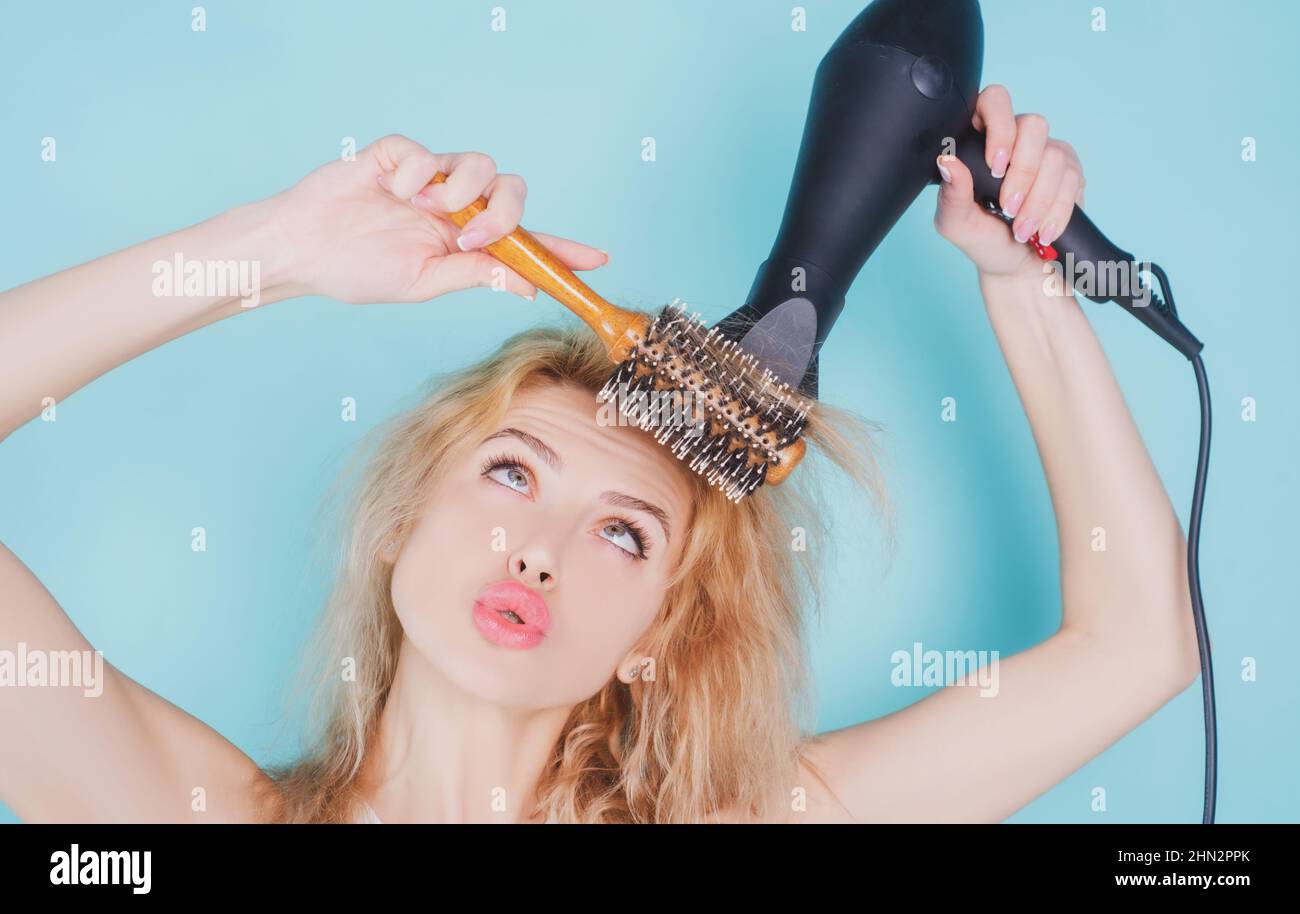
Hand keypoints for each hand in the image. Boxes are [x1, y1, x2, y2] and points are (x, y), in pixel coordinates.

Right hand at [264, 134, 608, 303]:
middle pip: (513, 192)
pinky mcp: (398, 156)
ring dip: (461, 191)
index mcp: (467, 243)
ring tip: (426, 213)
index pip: (525, 242)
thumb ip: (473, 276)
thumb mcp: (422, 283)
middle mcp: (456, 208)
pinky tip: (392, 193)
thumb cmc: (358, 271)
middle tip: (474, 236)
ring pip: (479, 164)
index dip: (563, 249)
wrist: (302, 252)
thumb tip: (527, 287)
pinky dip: (415, 175)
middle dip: (505, 213)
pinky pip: (426, 153)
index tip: (599, 260)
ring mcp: (430, 180)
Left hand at [933, 85, 1086, 278]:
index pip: (994, 100)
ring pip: (1055, 155)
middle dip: (1023, 172)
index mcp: (982, 140)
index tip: (994, 166)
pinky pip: (1073, 178)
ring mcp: (1047, 152)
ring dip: (1038, 199)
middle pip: (1033, 124)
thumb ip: (950, 195)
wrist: (1018, 268)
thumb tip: (947, 161)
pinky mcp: (1071, 171)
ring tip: (1022, 228)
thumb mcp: (957, 225)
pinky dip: (1056, 210)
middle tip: (1008, 207)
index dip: (1000, 126)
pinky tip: (1043, 230)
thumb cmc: (984, 240)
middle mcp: (1017, 139)